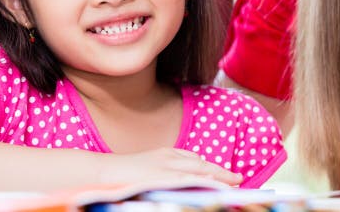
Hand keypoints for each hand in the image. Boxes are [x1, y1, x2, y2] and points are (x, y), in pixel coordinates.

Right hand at [96, 148, 243, 186]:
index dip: (215, 169)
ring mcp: (163, 168)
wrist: (100, 172)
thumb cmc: (125, 172)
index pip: (197, 161)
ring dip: (215, 178)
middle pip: (201, 165)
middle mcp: (168, 158)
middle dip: (222, 173)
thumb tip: (194, 168)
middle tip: (239, 180)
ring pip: (196, 172)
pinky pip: (182, 180)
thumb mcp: (152, 164)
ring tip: (232, 184)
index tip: (230, 177)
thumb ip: (172, 165)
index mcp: (167, 154)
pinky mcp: (157, 177)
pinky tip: (210, 185)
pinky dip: (198, 181)